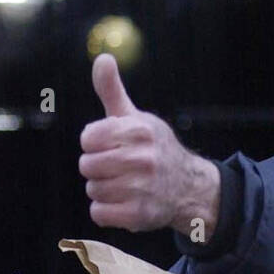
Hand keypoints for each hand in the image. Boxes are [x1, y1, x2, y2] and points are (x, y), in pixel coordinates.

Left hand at [79, 53, 220, 238]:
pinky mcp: (139, 215)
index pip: (88, 138)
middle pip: (87, 165)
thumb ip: (112, 89)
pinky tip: (123, 201)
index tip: (109, 144)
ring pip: (92, 189)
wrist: (187, 187)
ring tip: (123, 184)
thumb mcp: (135, 116)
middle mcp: (143, 159)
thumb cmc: (151, 147)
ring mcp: (142, 189)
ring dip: (102, 189)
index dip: (94, 142)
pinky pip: (98, 213)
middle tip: (117, 166)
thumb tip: (102, 57)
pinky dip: (105, 210)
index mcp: (139, 130)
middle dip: (97, 166)